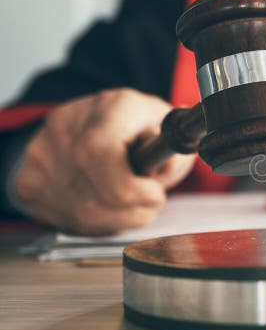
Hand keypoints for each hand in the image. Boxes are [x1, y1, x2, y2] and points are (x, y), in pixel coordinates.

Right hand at [14, 88, 195, 234]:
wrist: (95, 125)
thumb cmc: (141, 129)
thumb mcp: (168, 129)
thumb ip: (172, 148)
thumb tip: (164, 165)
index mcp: (109, 107)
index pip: (100, 152)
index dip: (132, 187)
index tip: (155, 194)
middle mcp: (68, 125)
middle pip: (93, 190)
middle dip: (133, 207)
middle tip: (149, 201)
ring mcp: (42, 154)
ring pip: (83, 211)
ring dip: (120, 219)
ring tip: (135, 205)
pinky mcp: (29, 182)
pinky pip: (66, 218)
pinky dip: (97, 222)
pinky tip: (110, 206)